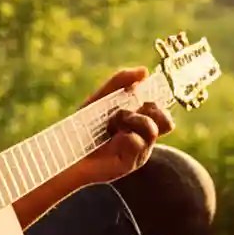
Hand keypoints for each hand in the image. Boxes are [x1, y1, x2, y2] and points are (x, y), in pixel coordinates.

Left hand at [79, 67, 174, 183]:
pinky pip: (137, 141)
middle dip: (150, 110)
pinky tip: (111, 140)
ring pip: (152, 129)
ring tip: (113, 125)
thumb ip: (121, 82)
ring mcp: (139, 153)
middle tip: (126, 112)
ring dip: (133, 119)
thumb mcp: (101, 98)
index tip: (138, 99)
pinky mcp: (130, 164)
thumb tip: (145, 71)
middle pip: (167, 122)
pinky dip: (124, 136)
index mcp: (139, 123)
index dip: (155, 102)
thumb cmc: (83, 126)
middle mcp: (143, 138)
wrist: (66, 151)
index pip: (161, 111)